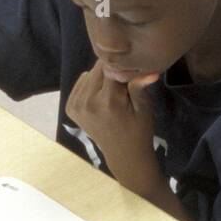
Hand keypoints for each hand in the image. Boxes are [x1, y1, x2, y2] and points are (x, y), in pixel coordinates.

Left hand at [65, 57, 160, 191]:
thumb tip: (150, 71)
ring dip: (100, 77)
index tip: (130, 72)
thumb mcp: (144, 108)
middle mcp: (87, 102)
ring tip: (112, 92)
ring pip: (88, 74)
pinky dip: (90, 84)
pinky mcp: (70, 108)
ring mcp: (76, 106)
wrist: (123, 154)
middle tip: (123, 85)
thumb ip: (140, 87)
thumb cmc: (139, 130)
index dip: (122, 66)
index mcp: (107, 101)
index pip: (111, 67)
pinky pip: (81, 83)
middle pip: (97, 69)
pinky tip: (100, 96)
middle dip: (111, 71)